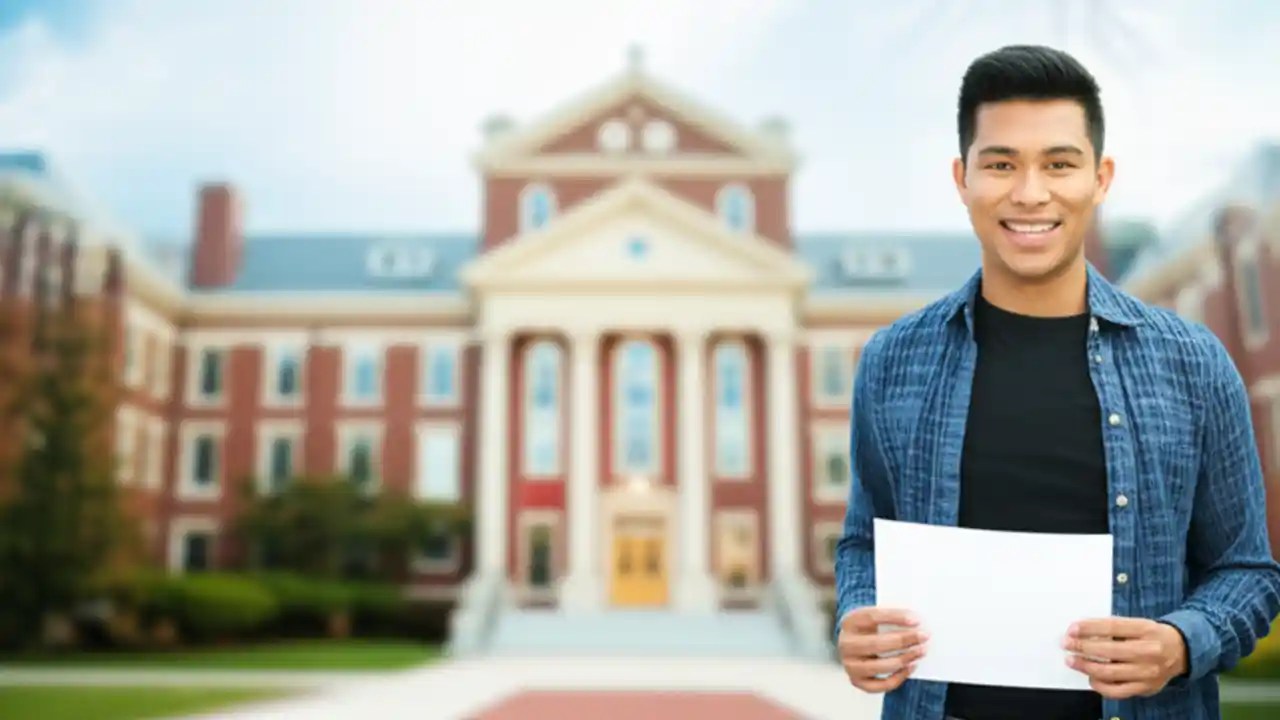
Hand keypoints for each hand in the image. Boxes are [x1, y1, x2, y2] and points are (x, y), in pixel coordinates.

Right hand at [837, 606, 927, 692]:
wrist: (853, 644)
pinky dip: (898, 678)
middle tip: (924, 637)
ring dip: (904, 659)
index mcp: (850, 622)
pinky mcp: (856, 680)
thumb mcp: (875, 617)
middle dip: (903, 640)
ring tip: (920, 652)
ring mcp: (850, 664)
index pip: (872, 617)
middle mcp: (845, 644)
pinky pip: (880, 685)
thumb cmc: (870, 628)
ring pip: (879, 666)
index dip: (894, 618)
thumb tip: (916, 624)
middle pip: (876, 644)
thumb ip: (892, 617)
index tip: (916, 621)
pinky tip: (911, 667)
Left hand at [1063, 617, 1187, 698]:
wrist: (1182, 652)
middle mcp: (1149, 652)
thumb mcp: (1138, 623)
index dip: (1089, 628)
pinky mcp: (1146, 688)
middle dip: (1083, 647)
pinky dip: (1100, 686)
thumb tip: (1082, 631)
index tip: (1072, 629)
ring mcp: (1148, 672)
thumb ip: (1114, 627)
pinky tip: (1090, 678)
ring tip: (1072, 660)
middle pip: (1109, 650)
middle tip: (1067, 644)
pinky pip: (1118, 691)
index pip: (1113, 627)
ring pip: (1110, 673)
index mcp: (1146, 630)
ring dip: (1086, 666)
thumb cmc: (1153, 636)